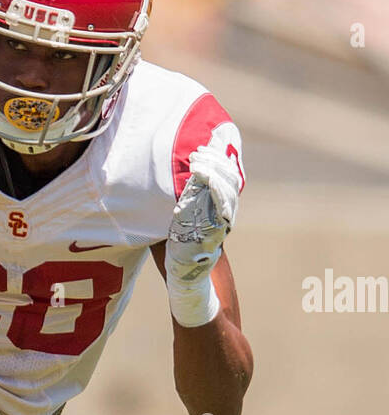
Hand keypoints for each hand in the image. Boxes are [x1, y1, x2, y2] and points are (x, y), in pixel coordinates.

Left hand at [166, 144, 239, 285]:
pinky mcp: (218, 229)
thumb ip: (193, 189)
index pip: (230, 172)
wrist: (183, 267)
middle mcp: (229, 210)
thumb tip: (189, 165)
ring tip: (195, 162)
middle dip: (214, 159)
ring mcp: (225, 220)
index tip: (201, 147)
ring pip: (229, 186)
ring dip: (212, 169)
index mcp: (224, 203)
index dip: (218, 156)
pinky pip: (222, 203)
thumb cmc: (183, 237)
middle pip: (232, 176)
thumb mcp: (188, 207)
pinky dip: (213, 185)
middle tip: (196, 153)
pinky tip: (202, 175)